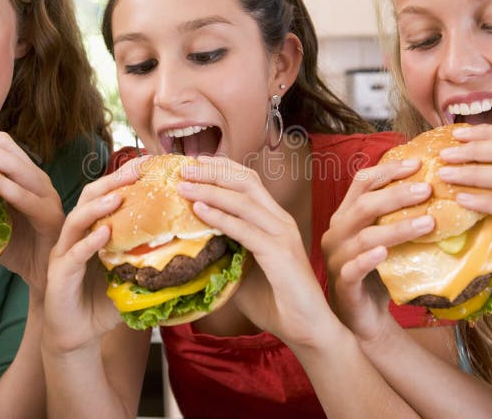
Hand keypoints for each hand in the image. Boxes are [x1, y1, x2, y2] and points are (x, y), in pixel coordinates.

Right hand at [43, 159, 145, 352]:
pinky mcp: (58, 276)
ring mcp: (64, 254)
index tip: (147, 164)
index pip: (105, 196)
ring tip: (117, 197)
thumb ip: (150, 262)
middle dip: (110, 182)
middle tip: (135, 171)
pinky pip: (73, 255)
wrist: (76, 338)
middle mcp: (75, 237)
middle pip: (88, 198)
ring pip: (76, 221)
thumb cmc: (103, 303)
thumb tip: (190, 252)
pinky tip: (103, 235)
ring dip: (97, 208)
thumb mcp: (131, 278)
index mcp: (91, 231)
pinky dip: (88, 243)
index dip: (123, 179)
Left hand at [177, 156, 334, 347]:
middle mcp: (280, 220)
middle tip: (183, 167)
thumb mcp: (242, 273)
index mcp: (274, 220)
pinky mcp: (280, 253)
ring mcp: (282, 235)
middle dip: (212, 171)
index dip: (221, 168)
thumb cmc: (276, 302)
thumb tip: (192, 250)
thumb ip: (225, 255)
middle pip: (245, 181)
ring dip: (210, 190)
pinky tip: (200, 211)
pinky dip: (220, 217)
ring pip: (244, 200)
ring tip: (184, 185)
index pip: (248, 182)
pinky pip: (245, 229)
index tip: (193, 163)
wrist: (308, 329)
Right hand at [321, 159, 434, 342]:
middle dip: (396, 194)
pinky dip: (368, 259)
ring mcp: (337, 258)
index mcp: (346, 216)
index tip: (417, 163)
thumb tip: (439, 192)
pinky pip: (353, 269)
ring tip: (427, 223)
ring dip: (397, 227)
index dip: (387, 171)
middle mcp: (337, 232)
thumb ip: (399, 217)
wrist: (364, 317)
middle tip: (427, 189)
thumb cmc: (378, 273)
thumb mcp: (387, 239)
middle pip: (364, 205)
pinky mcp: (343, 284)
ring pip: (364, 236)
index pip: (361, 183)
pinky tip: (384, 252)